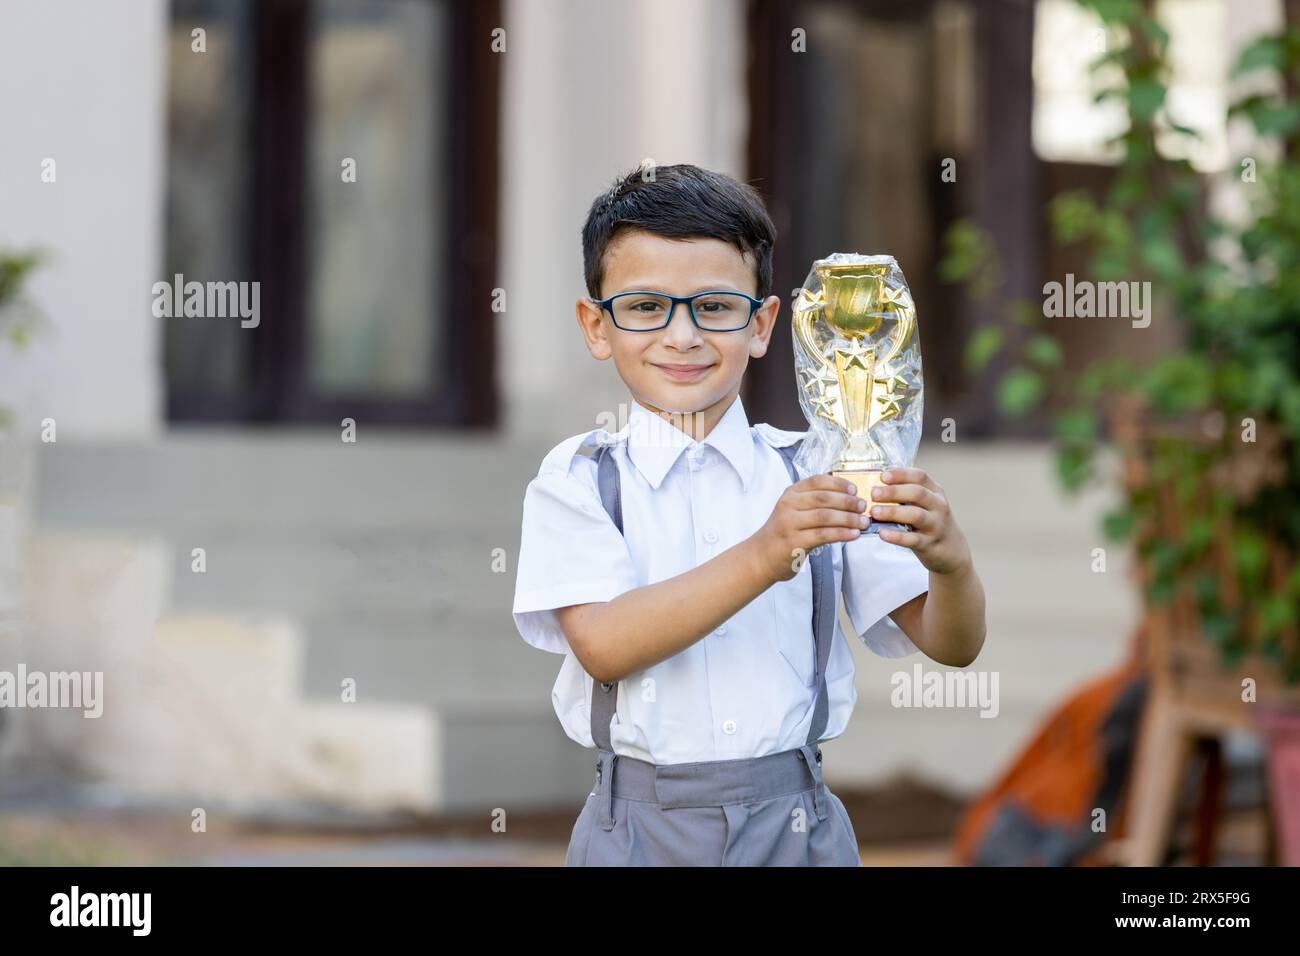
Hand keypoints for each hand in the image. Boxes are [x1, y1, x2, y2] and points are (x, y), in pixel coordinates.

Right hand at [749, 474, 867, 582]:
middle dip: (848, 501)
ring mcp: (789, 523)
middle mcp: (788, 505)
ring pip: (825, 516)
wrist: (761, 556)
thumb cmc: (784, 532)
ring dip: (848, 518)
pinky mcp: (793, 542)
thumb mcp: (794, 509)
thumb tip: (846, 491)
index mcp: (791, 493)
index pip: (817, 481)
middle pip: (824, 498)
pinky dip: (841, 534)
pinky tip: (854, 534)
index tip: (855, 489)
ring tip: (863, 522)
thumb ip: (814, 499)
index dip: (839, 483)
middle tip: (863, 507)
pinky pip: (823, 535)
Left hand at [870, 467, 970, 574]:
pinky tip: (882, 533)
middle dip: (894, 492)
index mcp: (935, 492)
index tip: (883, 476)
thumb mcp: (925, 503)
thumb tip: (876, 485)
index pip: (920, 477)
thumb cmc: (930, 521)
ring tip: (874, 512)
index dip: (901, 474)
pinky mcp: (929, 544)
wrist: (952, 550)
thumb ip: (907, 493)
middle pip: (917, 493)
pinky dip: (896, 536)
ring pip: (916, 515)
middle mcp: (938, 506)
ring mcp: (936, 525)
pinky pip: (913, 539)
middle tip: (874, 493)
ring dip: (893, 512)